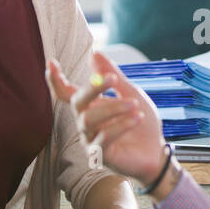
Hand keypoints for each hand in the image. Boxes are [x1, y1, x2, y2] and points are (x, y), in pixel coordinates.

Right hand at [46, 51, 165, 186]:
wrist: (157, 151)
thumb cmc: (142, 123)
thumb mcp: (131, 94)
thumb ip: (113, 76)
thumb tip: (94, 53)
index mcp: (91, 106)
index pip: (66, 93)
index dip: (56, 80)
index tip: (52, 62)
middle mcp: (86, 122)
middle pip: (77, 102)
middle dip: (93, 88)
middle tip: (112, 78)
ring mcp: (90, 139)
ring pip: (89, 119)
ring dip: (113, 108)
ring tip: (134, 105)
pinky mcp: (99, 155)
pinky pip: (104, 136)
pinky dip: (121, 125)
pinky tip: (137, 118)